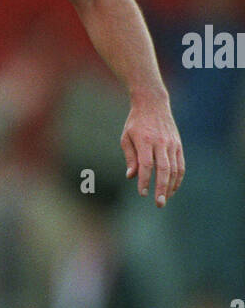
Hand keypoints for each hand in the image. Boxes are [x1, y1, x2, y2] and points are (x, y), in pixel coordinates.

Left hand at [120, 92, 184, 206]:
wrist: (153, 104)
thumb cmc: (135, 123)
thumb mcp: (126, 137)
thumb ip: (130, 157)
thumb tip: (131, 176)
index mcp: (145, 141)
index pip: (146, 164)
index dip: (145, 180)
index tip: (142, 194)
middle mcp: (161, 143)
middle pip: (163, 169)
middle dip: (161, 188)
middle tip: (159, 203)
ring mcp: (172, 144)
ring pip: (175, 168)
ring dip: (171, 186)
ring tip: (164, 199)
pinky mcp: (178, 145)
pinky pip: (180, 164)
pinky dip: (178, 178)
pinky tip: (172, 188)